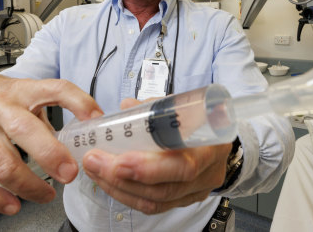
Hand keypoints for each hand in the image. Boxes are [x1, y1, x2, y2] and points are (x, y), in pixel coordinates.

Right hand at [0, 73, 102, 214]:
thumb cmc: (2, 98)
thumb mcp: (30, 94)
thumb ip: (54, 111)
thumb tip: (86, 135)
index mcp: (24, 91)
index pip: (55, 90)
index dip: (78, 103)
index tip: (95, 120)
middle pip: (24, 132)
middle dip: (51, 156)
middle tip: (70, 173)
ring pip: (2, 164)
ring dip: (29, 186)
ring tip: (47, 194)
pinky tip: (13, 205)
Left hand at [81, 98, 231, 213]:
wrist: (217, 136)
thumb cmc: (198, 118)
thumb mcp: (180, 105)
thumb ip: (153, 107)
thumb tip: (126, 106)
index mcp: (211, 144)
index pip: (184, 166)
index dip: (151, 168)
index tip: (120, 161)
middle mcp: (208, 173)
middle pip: (164, 189)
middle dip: (122, 178)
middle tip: (95, 162)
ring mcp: (196, 190)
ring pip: (155, 201)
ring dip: (118, 187)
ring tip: (95, 169)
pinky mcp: (183, 200)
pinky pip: (152, 206)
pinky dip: (126, 194)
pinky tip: (108, 181)